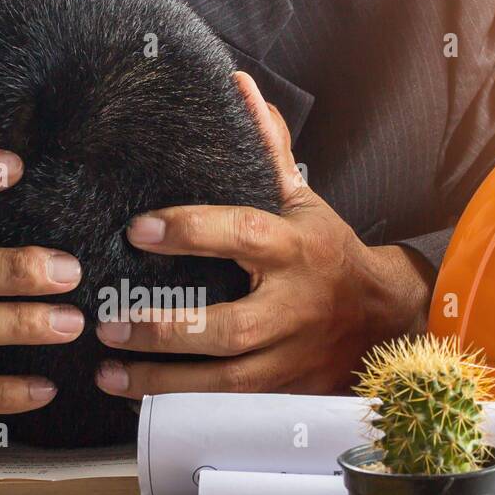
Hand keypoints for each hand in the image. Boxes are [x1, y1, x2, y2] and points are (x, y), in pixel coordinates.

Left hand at [93, 72, 431, 399]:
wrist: (386, 321)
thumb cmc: (330, 253)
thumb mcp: (303, 202)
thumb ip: (267, 150)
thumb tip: (239, 88)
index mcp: (294, 250)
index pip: (241, 235)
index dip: (191, 231)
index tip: (138, 228)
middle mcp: (292, 307)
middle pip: (227, 327)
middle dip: (164, 329)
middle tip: (108, 322)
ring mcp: (290, 357)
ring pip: (224, 380)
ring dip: (162, 380)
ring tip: (108, 372)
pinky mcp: (285, 392)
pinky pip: (229, 406)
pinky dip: (183, 406)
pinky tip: (138, 401)